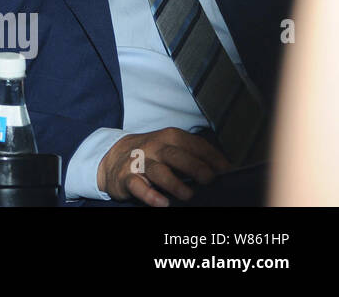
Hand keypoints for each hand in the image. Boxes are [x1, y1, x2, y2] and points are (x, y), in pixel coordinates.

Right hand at [97, 127, 231, 205]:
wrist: (113, 157)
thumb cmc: (152, 155)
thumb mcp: (170, 147)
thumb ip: (193, 155)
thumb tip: (224, 170)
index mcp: (170, 138)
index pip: (194, 144)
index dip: (212, 157)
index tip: (227, 171)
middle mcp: (154, 147)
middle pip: (176, 155)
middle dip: (195, 167)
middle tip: (210, 180)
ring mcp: (139, 162)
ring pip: (157, 171)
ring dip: (174, 183)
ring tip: (188, 195)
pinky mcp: (126, 177)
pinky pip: (137, 185)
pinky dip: (149, 195)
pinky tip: (161, 203)